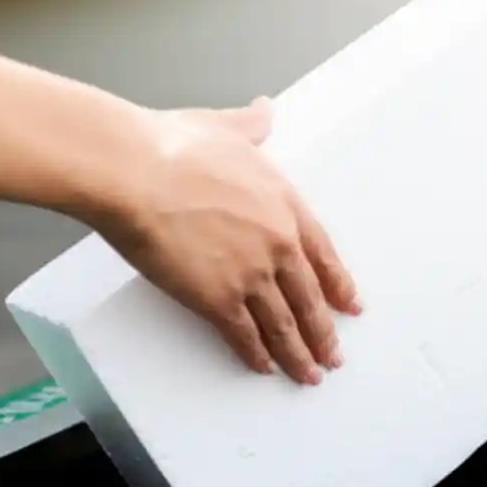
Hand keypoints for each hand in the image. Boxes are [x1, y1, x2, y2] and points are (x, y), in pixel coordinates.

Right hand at [92, 97, 359, 384]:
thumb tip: (263, 112)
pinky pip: (244, 335)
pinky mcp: (218, 299)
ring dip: (298, 354)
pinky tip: (263, 367)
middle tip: (333, 355)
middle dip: (323, 331)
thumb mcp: (223, 126)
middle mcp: (277, 244)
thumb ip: (249, 125)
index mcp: (284, 204)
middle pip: (309, 298)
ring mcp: (251, 275)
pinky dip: (255, 354)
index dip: (338, 284)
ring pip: (284, 324)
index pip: (323, 254)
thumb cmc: (172, 146)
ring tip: (309, 374)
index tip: (350, 305)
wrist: (136, 172)